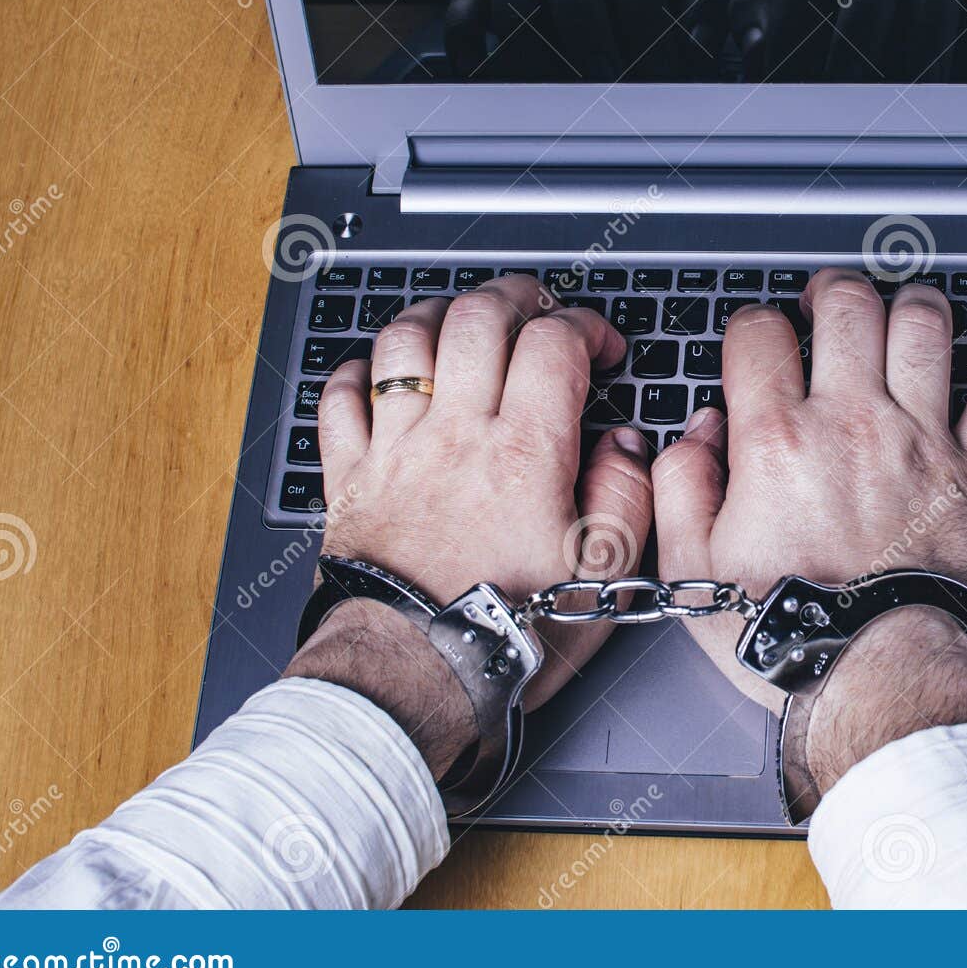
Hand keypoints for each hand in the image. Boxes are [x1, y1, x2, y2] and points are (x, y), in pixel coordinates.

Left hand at [285, 276, 653, 774]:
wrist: (415, 670)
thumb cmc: (508, 630)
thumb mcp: (604, 573)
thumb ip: (626, 494)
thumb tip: (625, 442)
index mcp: (525, 452)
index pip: (555, 341)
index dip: (585, 325)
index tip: (600, 346)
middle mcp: (456, 435)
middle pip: (479, 318)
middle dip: (516, 296)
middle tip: (538, 308)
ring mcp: (396, 450)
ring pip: (406, 340)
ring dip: (439, 314)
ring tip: (463, 319)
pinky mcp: (350, 477)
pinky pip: (340, 399)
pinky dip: (359, 372)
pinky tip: (381, 373)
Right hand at [651, 269, 966, 810]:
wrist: (877, 677)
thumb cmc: (789, 634)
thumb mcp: (696, 567)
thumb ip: (684, 484)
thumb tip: (697, 433)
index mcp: (777, 440)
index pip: (759, 333)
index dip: (753, 325)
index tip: (757, 340)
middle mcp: (852, 423)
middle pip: (849, 305)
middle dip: (832, 291)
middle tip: (826, 303)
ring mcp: (920, 441)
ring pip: (925, 326)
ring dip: (911, 304)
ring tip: (900, 311)